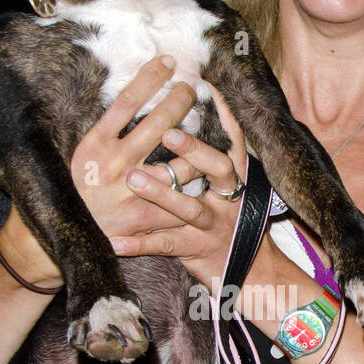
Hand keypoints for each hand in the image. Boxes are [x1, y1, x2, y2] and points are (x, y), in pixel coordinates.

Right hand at [70, 55, 203, 239]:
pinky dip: (193, 190)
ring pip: (181, 164)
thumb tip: (133, 101)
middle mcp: (114, 164)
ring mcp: (131, 192)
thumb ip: (105, 133)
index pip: (126, 102)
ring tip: (206, 137)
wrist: (62, 241)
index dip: (151, 78)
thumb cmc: (73, 192)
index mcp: (94, 145)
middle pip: (159, 125)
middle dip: (181, 102)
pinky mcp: (144, 218)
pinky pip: (180, 200)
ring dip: (197, 149)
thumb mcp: (80, 156)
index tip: (169, 62)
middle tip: (191, 90)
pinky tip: (206, 180)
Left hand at [112, 88, 250, 289]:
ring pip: (189, 207)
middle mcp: (229, 200)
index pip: (233, 143)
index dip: (225, 116)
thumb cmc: (228, 224)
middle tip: (168, 133)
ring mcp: (213, 227)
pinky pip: (164, 246)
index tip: (207, 88)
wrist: (249, 276)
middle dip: (194, 150)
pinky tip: (114, 240)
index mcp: (236, 180)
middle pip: (218, 169)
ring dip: (161, 193)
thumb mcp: (229, 192)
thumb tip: (189, 121)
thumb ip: (211, 163)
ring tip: (133, 178)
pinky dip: (138, 244)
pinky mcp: (196, 252)